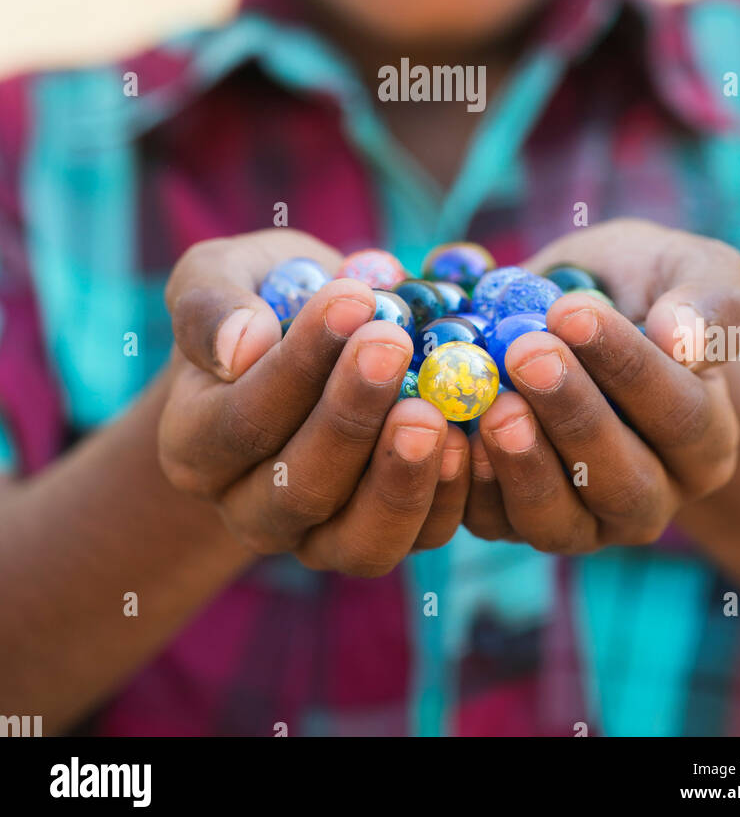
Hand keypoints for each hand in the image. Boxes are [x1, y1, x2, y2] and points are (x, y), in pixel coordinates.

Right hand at [158, 230, 469, 575]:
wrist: (314, 344)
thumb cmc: (261, 301)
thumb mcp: (220, 276)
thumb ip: (210, 304)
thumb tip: (240, 347)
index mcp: (194, 446)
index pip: (241, 421)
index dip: (297, 366)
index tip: (351, 299)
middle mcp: (250, 508)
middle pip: (299, 486)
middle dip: (350, 414)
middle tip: (393, 343)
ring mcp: (318, 537)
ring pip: (360, 539)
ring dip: (401, 475)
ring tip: (433, 408)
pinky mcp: (383, 539)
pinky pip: (419, 540)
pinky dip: (450, 494)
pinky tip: (469, 436)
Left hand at [464, 219, 739, 551]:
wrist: (571, 316)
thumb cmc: (642, 286)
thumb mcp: (690, 270)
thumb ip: (710, 303)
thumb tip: (687, 342)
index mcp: (706, 442)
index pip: (679, 416)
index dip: (628, 367)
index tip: (576, 314)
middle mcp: (651, 496)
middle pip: (621, 479)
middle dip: (572, 414)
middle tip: (528, 352)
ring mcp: (582, 520)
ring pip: (557, 518)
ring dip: (523, 461)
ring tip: (494, 401)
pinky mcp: (514, 522)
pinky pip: (492, 520)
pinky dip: (468, 483)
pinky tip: (450, 431)